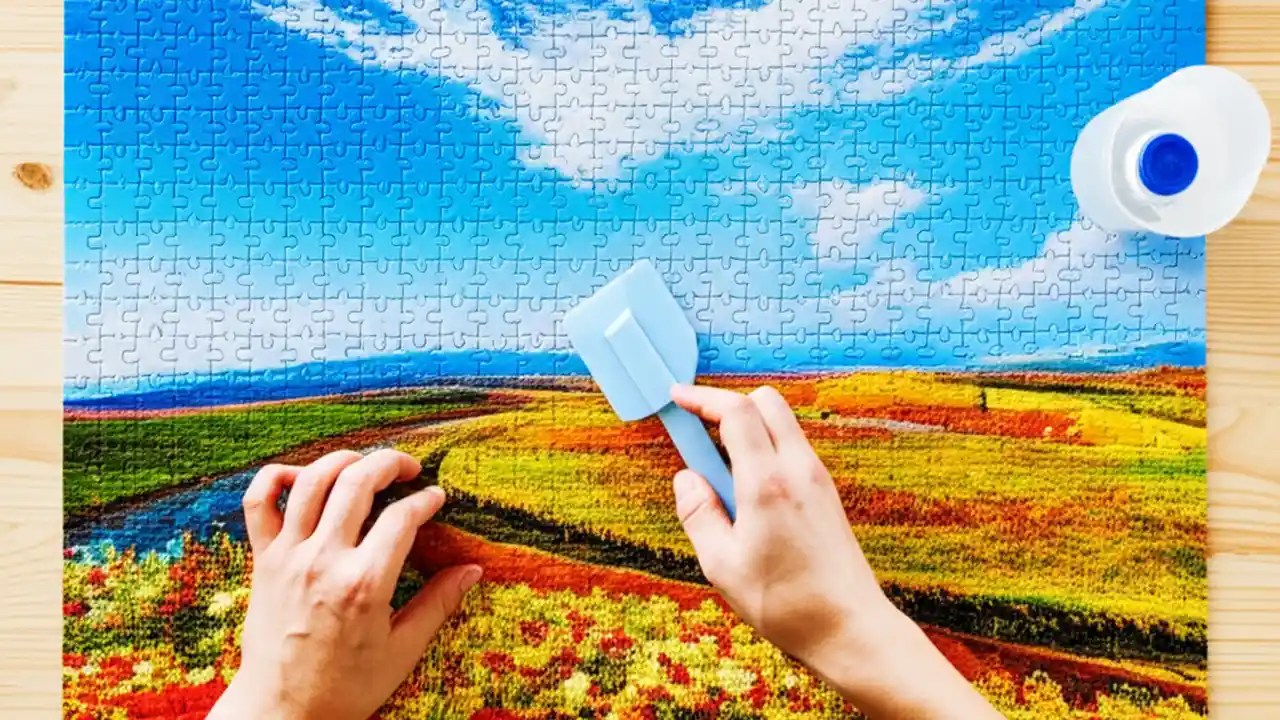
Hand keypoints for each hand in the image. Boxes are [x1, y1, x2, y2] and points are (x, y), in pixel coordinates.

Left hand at [209, 449, 481, 719]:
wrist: (281, 711)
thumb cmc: (344, 687)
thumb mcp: (402, 650)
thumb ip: (438, 604)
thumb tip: (473, 571)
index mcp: (365, 583)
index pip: (403, 517)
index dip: (427, 500)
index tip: (437, 499)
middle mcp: (324, 560)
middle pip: (358, 481)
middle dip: (390, 463)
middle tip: (409, 468)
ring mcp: (289, 556)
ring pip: (311, 480)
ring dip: (343, 460)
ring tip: (364, 464)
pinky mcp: (263, 560)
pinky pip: (259, 501)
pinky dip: (276, 476)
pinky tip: (303, 477)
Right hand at [670, 384, 1001, 719]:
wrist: (849, 627)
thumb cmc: (785, 603)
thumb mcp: (721, 565)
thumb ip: (698, 513)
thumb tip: (687, 478)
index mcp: (767, 483)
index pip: (736, 412)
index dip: (702, 398)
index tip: (677, 398)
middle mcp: (798, 470)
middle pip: (766, 402)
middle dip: (728, 403)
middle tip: (698, 428)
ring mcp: (818, 479)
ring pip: (782, 423)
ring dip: (748, 427)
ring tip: (720, 472)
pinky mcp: (826, 493)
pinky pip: (792, 449)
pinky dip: (765, 448)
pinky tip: (748, 489)